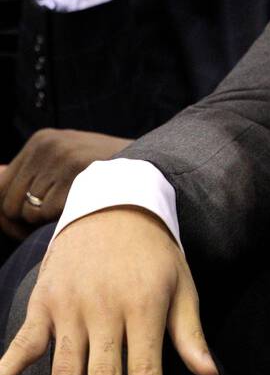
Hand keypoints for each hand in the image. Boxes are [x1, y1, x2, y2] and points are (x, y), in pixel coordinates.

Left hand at [0, 130, 131, 239]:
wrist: (150, 169)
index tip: (23, 229)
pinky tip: (80, 215)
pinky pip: (45, 215)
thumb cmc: (107, 174)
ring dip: (42, 224)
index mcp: (42, 141)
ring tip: (69, 219)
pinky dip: (59, 223)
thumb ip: (34, 175)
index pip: (1, 185)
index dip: (8, 214)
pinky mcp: (74, 176)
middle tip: (44, 232)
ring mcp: (61, 159)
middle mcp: (47, 146)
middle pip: (9, 202)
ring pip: (26, 211)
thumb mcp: (67, 163)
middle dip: (21, 224)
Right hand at [0, 207, 217, 374]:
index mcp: (142, 305)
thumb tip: (209, 374)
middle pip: (103, 372)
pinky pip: (24, 341)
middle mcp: (103, 308)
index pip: (144, 365)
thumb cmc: (153, 253)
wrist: (111, 206)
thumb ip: (189, 332)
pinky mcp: (44, 302)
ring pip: (65, 368)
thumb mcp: (181, 284)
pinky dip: (6, 369)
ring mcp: (69, 306)